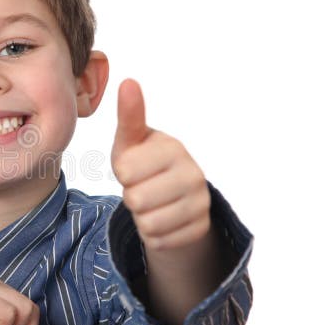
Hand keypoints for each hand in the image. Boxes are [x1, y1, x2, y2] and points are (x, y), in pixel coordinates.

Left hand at [111, 79, 211, 251]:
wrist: (173, 197)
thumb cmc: (143, 162)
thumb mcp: (131, 140)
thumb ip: (129, 116)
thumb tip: (128, 82)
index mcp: (174, 148)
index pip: (125, 170)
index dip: (122, 172)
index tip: (134, 166)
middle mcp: (194, 174)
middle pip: (136, 199)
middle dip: (131, 196)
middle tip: (143, 187)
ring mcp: (201, 203)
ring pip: (147, 223)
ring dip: (141, 217)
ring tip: (151, 202)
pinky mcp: (200, 229)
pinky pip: (159, 242)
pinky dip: (153, 235)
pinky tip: (162, 219)